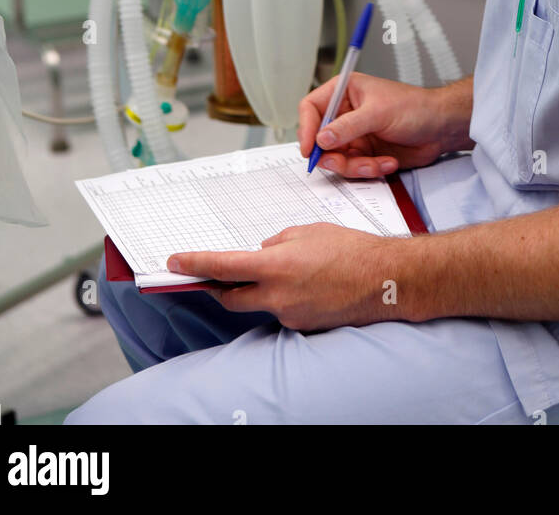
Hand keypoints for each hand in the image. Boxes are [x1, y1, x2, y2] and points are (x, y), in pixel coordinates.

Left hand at [168, 224, 407, 330]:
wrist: (385, 281)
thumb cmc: (350, 249)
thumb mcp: (308, 231)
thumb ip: (277, 242)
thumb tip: (263, 252)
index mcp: (275, 266)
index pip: (222, 267)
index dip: (194, 265)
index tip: (173, 264)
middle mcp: (276, 296)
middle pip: (231, 297)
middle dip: (219, 287)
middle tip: (212, 276)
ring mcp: (289, 315)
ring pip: (261, 303)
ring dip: (262, 288)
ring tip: (292, 270)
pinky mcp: (303, 327)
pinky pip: (283, 310)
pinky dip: (286, 296)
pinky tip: (308, 284)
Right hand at [298, 71, 450, 177]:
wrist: (440, 128)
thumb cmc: (415, 108)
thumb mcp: (378, 113)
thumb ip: (348, 127)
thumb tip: (322, 138)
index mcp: (345, 92)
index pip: (311, 107)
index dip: (306, 128)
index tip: (309, 148)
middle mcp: (346, 114)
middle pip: (320, 140)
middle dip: (333, 155)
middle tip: (343, 162)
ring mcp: (355, 135)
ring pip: (337, 159)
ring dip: (356, 166)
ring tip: (376, 163)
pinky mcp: (365, 153)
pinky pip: (355, 169)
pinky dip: (370, 170)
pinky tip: (387, 163)